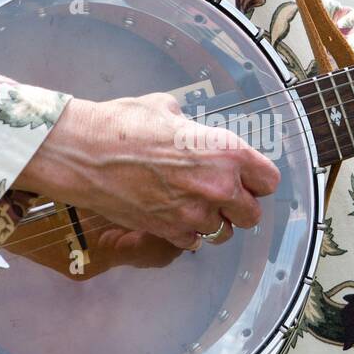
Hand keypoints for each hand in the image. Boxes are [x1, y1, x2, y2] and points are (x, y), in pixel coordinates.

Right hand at [16, 93, 279, 249]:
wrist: (84, 153)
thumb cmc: (122, 124)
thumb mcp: (168, 110)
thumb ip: (193, 128)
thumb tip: (194, 132)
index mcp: (225, 151)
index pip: (268, 180)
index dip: (258, 179)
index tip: (249, 178)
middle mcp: (216, 186)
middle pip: (252, 215)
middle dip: (240, 206)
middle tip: (223, 195)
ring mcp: (193, 213)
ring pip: (223, 232)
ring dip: (213, 221)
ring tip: (194, 205)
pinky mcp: (169, 231)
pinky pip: (193, 243)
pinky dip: (187, 233)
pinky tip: (173, 215)